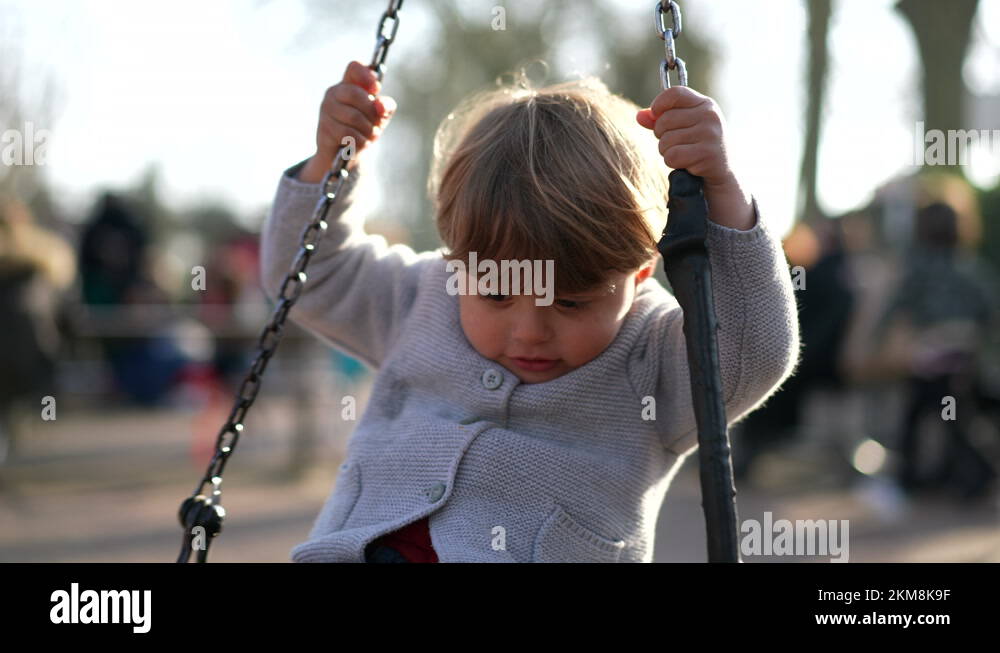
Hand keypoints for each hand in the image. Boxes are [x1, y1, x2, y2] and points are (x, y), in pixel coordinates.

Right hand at [299, 60, 397, 182]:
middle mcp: (334, 93)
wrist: (346, 154)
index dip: (366, 75)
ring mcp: (326, 109)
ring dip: (368, 130)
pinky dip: (360, 141)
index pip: (354, 67)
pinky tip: (359, 143)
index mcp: (349, 84)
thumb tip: (380, 105)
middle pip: (356, 94)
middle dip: (371, 113)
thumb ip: (386, 106)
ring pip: (354, 117)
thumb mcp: (380, 116)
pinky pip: (348, 133)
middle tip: (376, 125)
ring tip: (368, 135)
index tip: (376, 89)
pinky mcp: (324, 128)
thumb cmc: (364, 129)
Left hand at [636, 87, 753, 229]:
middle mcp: (709, 115)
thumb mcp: (683, 127)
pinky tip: (685, 163)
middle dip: (661, 134)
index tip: (656, 114)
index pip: (675, 93)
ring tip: (682, 153)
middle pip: (665, 119)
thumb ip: (660, 119)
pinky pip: (672, 156)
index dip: (659, 103)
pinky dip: (672, 162)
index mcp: (704, 104)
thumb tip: (640, 116)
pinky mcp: (706, 153)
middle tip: (673, 142)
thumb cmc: (697, 146)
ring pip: (666, 140)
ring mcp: (709, 134)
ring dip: (667, 150)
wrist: (719, 171)